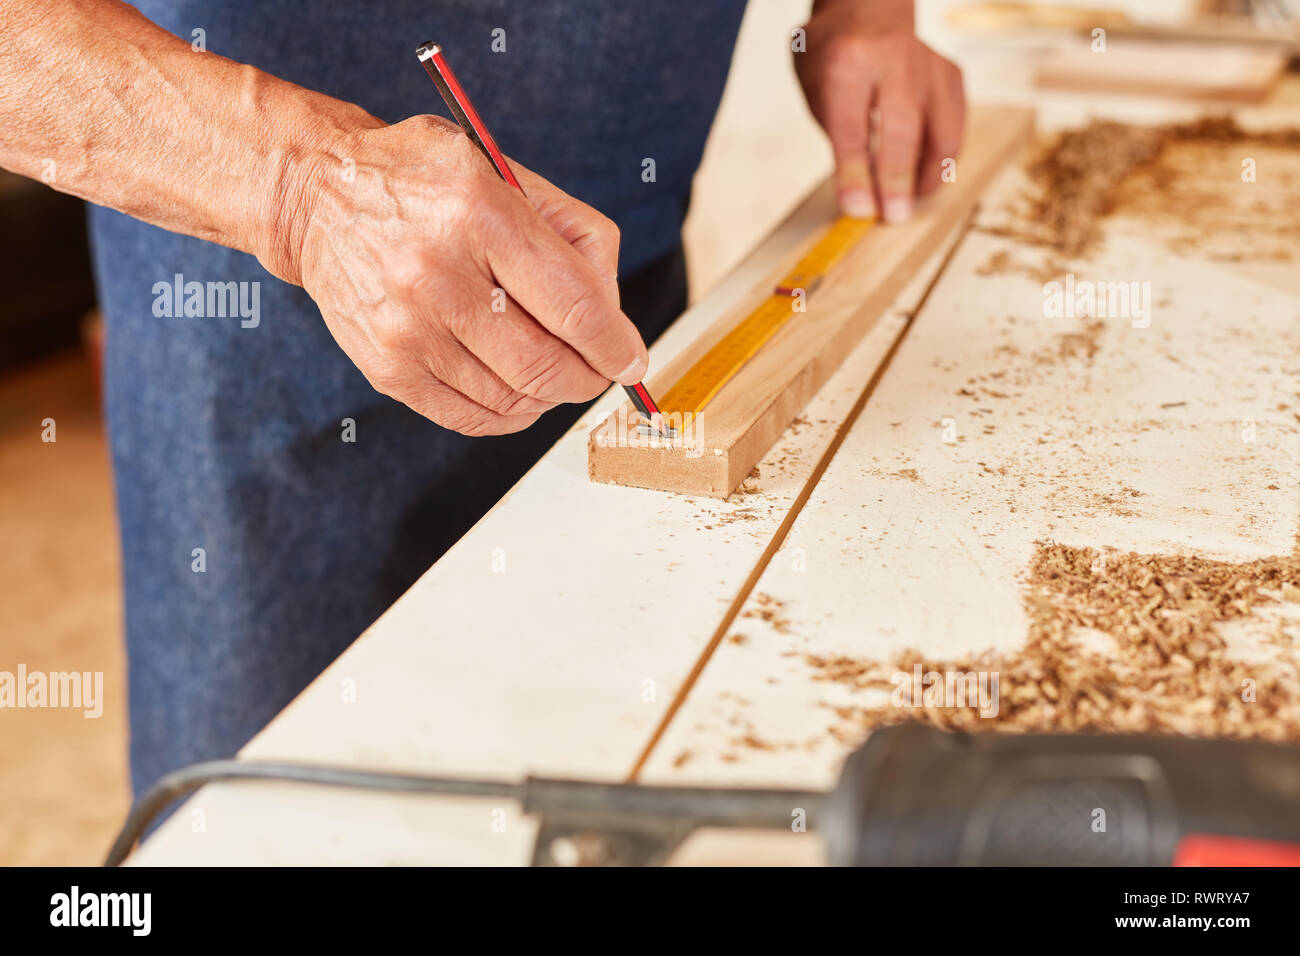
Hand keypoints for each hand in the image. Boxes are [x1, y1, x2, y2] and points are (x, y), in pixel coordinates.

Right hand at [283, 114, 647, 435]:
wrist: (320, 195)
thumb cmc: (425, 182)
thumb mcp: (505, 172)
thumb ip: (574, 234)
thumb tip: (613, 318)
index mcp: (480, 213)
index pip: (574, 306)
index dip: (616, 346)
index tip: (631, 361)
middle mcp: (438, 274)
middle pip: (546, 364)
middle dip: (588, 378)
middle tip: (599, 372)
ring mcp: (407, 328)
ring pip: (513, 398)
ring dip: (549, 395)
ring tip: (554, 371)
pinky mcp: (387, 366)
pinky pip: (471, 417)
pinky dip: (510, 414)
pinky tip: (519, 392)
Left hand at [795, 0, 964, 222]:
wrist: (866, 9)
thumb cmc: (834, 57)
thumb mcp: (816, 92)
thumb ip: (839, 141)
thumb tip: (862, 198)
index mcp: (848, 61)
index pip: (852, 128)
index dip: (855, 175)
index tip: (858, 211)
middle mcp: (895, 59)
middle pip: (902, 129)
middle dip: (897, 180)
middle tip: (893, 217)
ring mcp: (929, 66)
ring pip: (942, 133)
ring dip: (925, 176)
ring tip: (906, 201)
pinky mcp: (952, 76)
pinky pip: (954, 129)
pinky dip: (940, 161)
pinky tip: (920, 179)